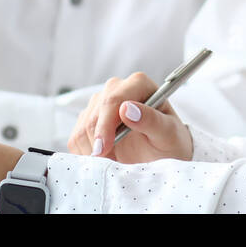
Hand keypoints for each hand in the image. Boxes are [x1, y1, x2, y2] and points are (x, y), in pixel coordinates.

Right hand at [67, 72, 191, 163]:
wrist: (162, 154)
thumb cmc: (169, 141)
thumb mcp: (168, 134)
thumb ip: (151, 120)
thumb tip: (127, 109)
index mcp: (139, 84)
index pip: (112, 100)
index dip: (105, 126)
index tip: (104, 150)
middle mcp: (117, 88)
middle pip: (94, 114)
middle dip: (98, 143)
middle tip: (111, 162)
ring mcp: (100, 102)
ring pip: (83, 126)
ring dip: (94, 150)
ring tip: (115, 159)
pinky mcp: (89, 118)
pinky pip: (76, 137)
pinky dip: (86, 153)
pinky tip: (105, 158)